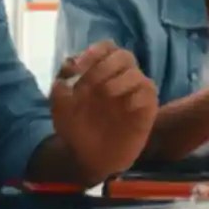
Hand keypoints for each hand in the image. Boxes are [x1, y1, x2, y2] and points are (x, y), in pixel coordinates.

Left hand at [52, 40, 158, 180]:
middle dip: (105, 67)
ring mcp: (135, 92)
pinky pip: (148, 92)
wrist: (89, 159)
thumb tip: (71, 62)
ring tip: (105, 95)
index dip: (92, 54)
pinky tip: (124, 108)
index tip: (77, 69)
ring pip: (137, 73)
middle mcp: (121, 77)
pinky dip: (136, 96)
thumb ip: (62, 81)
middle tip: (90, 86)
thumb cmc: (76, 128)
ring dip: (118, 81)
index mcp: (101, 71)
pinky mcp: (147, 108)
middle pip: (124, 56)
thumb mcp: (59, 105)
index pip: (105, 48)